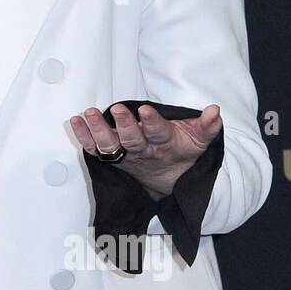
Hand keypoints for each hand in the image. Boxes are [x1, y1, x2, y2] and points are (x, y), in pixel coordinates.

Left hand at [70, 103, 221, 199]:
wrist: (168, 179)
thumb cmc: (182, 151)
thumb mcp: (199, 141)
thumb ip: (207, 126)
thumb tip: (216, 109)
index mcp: (165, 144)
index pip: (158, 133)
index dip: (152, 123)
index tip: (145, 110)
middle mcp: (144, 151)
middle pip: (132, 141)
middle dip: (124, 125)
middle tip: (117, 109)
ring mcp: (126, 155)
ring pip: (110, 146)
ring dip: (97, 131)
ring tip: (88, 114)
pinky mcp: (112, 157)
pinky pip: (95, 149)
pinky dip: (83, 137)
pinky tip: (75, 122)